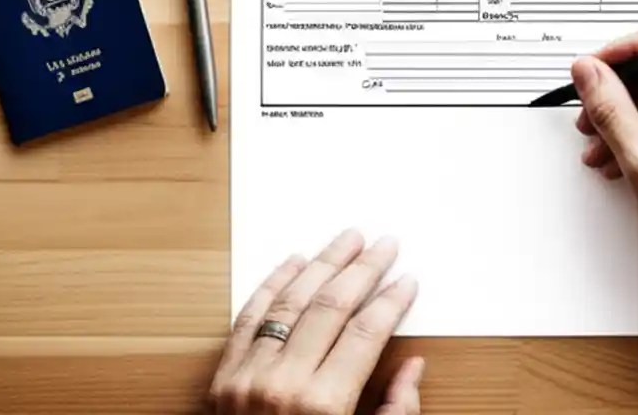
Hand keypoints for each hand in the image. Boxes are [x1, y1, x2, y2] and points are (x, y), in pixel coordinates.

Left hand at [209, 230, 422, 414]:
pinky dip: (271, 285)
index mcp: (324, 407)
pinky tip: (293, 262)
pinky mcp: (223, 379)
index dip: (391, 301)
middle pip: (331, 307)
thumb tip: (413, 368)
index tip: (407, 280)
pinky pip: (249, 318)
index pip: (367, 333)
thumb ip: (394, 414)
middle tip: (384, 244)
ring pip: (289, 302)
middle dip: (362, 269)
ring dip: (321, 264)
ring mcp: (247, 379)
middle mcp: (283, 385)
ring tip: (345, 240)